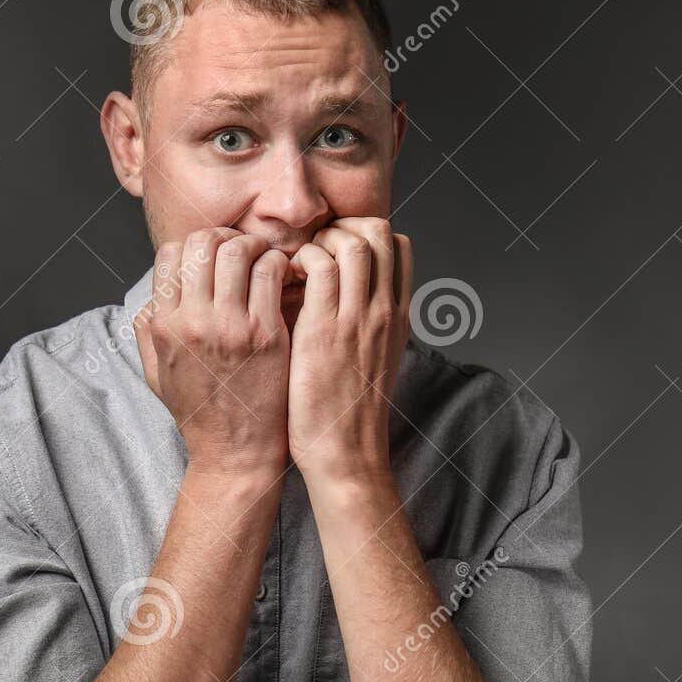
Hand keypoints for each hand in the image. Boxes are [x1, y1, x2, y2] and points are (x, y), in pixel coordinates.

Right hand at [135, 228, 291, 482]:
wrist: (234, 453)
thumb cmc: (199, 411)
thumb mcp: (155, 372)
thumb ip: (148, 328)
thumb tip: (156, 292)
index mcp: (164, 325)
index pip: (171, 253)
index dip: (194, 245)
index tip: (213, 256)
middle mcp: (192, 321)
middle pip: (204, 242)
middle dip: (225, 237)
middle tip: (243, 250)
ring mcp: (230, 327)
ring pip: (238, 250)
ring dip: (254, 246)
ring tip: (264, 259)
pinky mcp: (266, 335)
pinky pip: (270, 273)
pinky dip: (278, 264)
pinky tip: (283, 277)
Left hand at [286, 218, 411, 489]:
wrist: (345, 455)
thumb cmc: (348, 413)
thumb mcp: (373, 361)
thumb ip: (367, 325)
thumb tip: (345, 296)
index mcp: (399, 316)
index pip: (398, 246)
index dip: (366, 233)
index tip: (335, 247)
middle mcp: (385, 311)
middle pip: (380, 233)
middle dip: (343, 226)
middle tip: (312, 246)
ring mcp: (360, 318)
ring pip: (354, 242)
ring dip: (320, 240)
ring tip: (298, 264)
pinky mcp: (327, 329)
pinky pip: (320, 266)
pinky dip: (300, 260)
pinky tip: (283, 280)